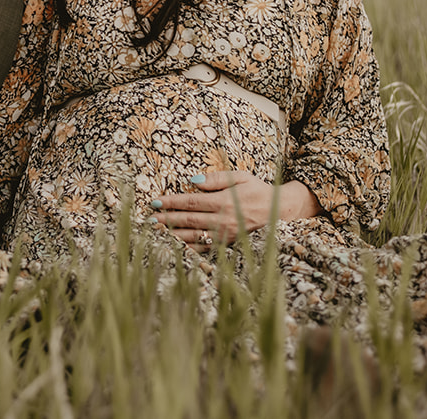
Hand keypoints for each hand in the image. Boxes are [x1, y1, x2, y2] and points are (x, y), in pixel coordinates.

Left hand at [151, 171, 320, 248]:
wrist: (279, 212)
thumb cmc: (257, 190)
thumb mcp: (240, 177)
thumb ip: (216, 178)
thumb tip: (192, 180)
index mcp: (224, 202)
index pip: (191, 202)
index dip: (172, 203)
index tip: (155, 202)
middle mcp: (223, 221)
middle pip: (189, 221)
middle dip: (167, 220)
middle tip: (148, 220)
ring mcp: (225, 236)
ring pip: (194, 237)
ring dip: (173, 236)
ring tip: (155, 234)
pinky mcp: (227, 245)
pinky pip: (204, 249)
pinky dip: (188, 249)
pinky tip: (174, 248)